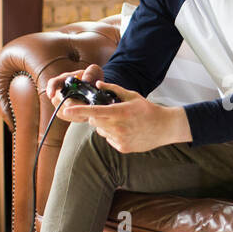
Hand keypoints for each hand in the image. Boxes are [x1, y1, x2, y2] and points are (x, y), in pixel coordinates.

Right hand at [44, 64, 102, 121]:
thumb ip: (90, 73)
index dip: (51, 89)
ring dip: (76, 112)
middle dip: (73, 104)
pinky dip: (76, 117)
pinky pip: (66, 116)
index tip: (51, 95)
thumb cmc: (93, 78)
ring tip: (89, 110)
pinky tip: (85, 114)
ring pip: (63, 110)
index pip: (53, 83)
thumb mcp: (94, 72)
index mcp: (65, 79)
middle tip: (86, 106)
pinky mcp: (63, 111)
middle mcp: (60, 91)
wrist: (95, 89)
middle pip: (59, 100)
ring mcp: (60, 102)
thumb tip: (85, 81)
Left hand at [67, 81, 191, 152]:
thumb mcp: (132, 96)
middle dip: (96, 116)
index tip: (67, 109)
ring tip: (122, 122)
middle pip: (94, 122)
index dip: (78, 110)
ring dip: (105, 126)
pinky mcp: (122, 147)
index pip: (94, 112)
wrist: (165, 127)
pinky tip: (126, 131)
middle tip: (109, 112)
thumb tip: (99, 84)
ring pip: (101, 131)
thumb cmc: (149, 110)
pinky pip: (109, 140)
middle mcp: (118, 127)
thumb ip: (113, 89)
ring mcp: (120, 139)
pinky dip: (113, 135)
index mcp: (120, 112)